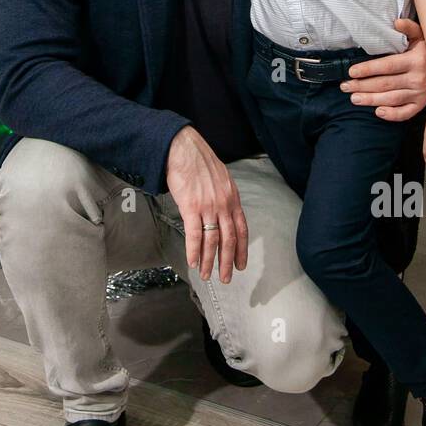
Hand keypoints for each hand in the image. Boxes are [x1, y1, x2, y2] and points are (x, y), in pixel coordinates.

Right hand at [165, 127, 247, 282]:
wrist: (183, 148)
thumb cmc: (198, 160)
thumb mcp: (220, 178)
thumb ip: (223, 196)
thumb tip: (221, 211)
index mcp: (232, 198)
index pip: (241, 229)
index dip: (242, 249)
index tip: (241, 264)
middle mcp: (224, 204)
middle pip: (229, 240)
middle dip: (228, 262)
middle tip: (226, 277)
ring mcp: (208, 206)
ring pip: (212, 241)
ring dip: (209, 261)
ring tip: (206, 274)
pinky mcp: (191, 207)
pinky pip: (195, 235)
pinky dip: (194, 251)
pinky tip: (193, 261)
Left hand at [340, 18, 425, 120]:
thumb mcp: (421, 36)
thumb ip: (409, 28)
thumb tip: (396, 22)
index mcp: (416, 60)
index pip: (387, 66)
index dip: (368, 69)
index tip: (351, 71)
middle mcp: (419, 78)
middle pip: (385, 84)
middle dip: (362, 86)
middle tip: (345, 86)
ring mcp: (421, 93)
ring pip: (391, 99)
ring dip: (371, 100)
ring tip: (354, 98)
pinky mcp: (422, 104)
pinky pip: (406, 113)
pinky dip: (392, 114)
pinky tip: (377, 112)